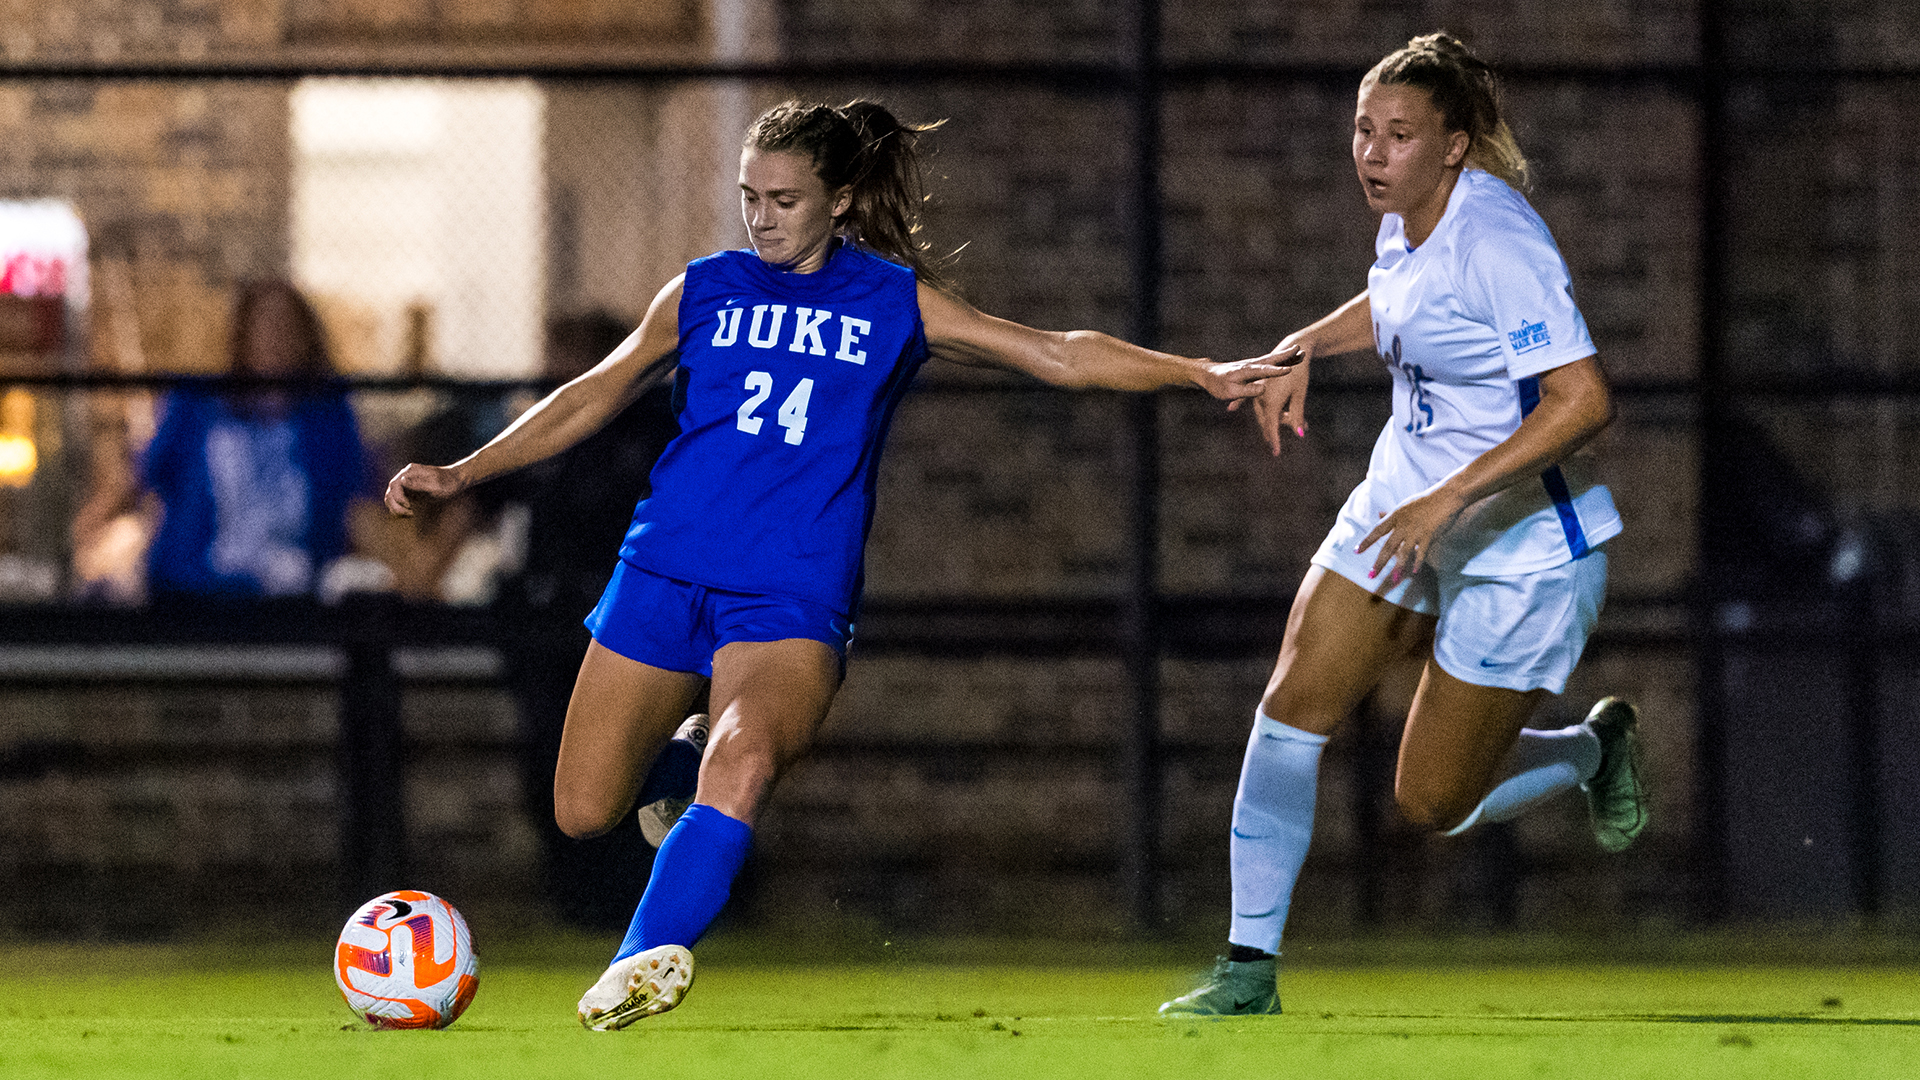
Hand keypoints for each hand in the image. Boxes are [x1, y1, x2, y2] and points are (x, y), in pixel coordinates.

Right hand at [384, 462, 465, 516]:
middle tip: (410, 513)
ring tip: (410, 514)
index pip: (394, 485)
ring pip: (390, 498)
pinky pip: (396, 501)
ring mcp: (405, 483)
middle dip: (396, 506)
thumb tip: (402, 480)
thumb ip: (418, 483)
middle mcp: (405, 476)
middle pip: (390, 492)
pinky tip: (409, 514)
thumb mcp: (436, 485)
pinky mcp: (408, 491)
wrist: (456, 480)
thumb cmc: (448, 482)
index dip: (399, 498)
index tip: (410, 506)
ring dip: (396, 508)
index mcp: (410, 471)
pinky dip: (399, 509)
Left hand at [1193, 355, 1291, 401]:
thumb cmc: (1218, 385)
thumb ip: (1247, 391)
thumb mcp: (1230, 391)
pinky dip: (1282, 359)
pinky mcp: (1255, 366)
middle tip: (1299, 349)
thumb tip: (1263, 390)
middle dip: (1286, 355)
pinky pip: (1271, 362)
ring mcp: (1254, 364)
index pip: (1263, 371)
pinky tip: (1292, 357)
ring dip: (1286, 355)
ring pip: (1273, 358)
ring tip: (1300, 351)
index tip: (1289, 369)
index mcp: (1246, 371)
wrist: (1209, 374)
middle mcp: (1252, 365)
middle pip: (1272, 359)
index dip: (1276, 371)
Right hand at [1229, 339, 1309, 453]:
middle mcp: (1261, 398)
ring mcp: (1257, 390)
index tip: (1276, 453)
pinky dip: (1244, 404)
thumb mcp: (1300, 395)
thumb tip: (1300, 434)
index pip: (1271, 427)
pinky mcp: (1258, 383)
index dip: (1274, 441)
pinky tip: (1231, 408)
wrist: (1292, 349)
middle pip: (1268, 420)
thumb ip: (1298, 415)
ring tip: (1294, 417)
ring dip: (1276, 417)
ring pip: (1263, 410)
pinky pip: (1251, 398)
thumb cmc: (1299, 373)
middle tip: (1300, 426)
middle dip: (1280, 428)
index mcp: (1271, 401)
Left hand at [1356, 484, 1468, 584]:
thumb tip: (1378, 514)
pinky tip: (1414, 571)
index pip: (1377, 530)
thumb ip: (1391, 514)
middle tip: (1371, 575)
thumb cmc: (1425, 501)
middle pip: (1388, 546)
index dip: (1366, 541)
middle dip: (1379, 562)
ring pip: (1404, 551)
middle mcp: (1403, 524)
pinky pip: (1422, 551)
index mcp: (1395, 515)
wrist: (1446, 496)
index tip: (1356, 552)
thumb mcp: (1404, 506)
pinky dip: (1418, 561)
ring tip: (1393, 579)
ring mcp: (1416, 530)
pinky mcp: (1429, 534)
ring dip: (1398, 566)